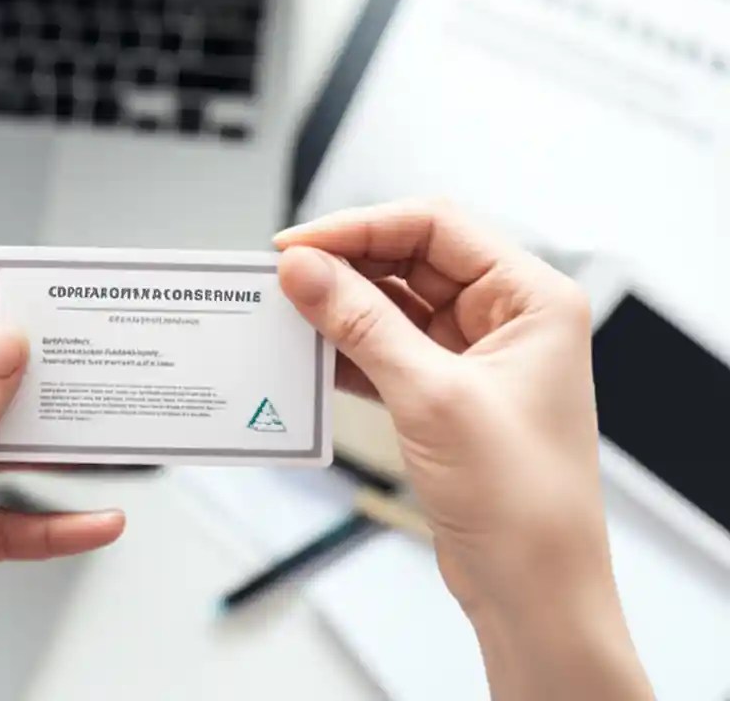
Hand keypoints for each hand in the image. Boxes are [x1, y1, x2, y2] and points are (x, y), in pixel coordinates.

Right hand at [275, 200, 650, 700]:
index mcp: (532, 298)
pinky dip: (346, 350)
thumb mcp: (431, 397)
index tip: (298, 247)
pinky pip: (386, 350)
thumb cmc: (521, 501)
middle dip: (345, 265)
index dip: (360, 228)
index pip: (436, 225)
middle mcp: (508, 319)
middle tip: (282, 278)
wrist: (533, 590)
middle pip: (411, 260)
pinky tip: (308, 354)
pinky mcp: (445, 395)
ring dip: (341, 308)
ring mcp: (475, 358)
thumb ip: (361, 323)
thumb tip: (305, 269)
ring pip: (393, 306)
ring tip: (286, 313)